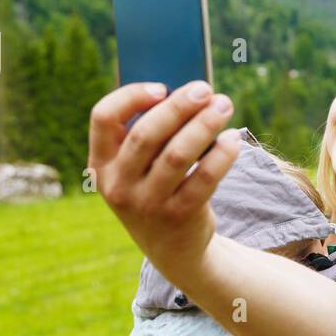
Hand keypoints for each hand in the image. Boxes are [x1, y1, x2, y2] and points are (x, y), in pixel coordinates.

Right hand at [88, 80, 240, 277]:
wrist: (173, 248)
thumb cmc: (157, 188)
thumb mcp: (140, 167)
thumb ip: (152, 132)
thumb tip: (188, 93)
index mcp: (101, 164)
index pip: (103, 118)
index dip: (131, 96)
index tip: (161, 86)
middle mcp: (118, 185)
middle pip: (146, 134)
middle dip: (179, 106)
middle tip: (205, 88)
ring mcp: (147, 204)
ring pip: (178, 155)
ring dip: (205, 124)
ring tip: (224, 106)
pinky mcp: (179, 216)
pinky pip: (204, 178)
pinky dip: (222, 154)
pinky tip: (233, 139)